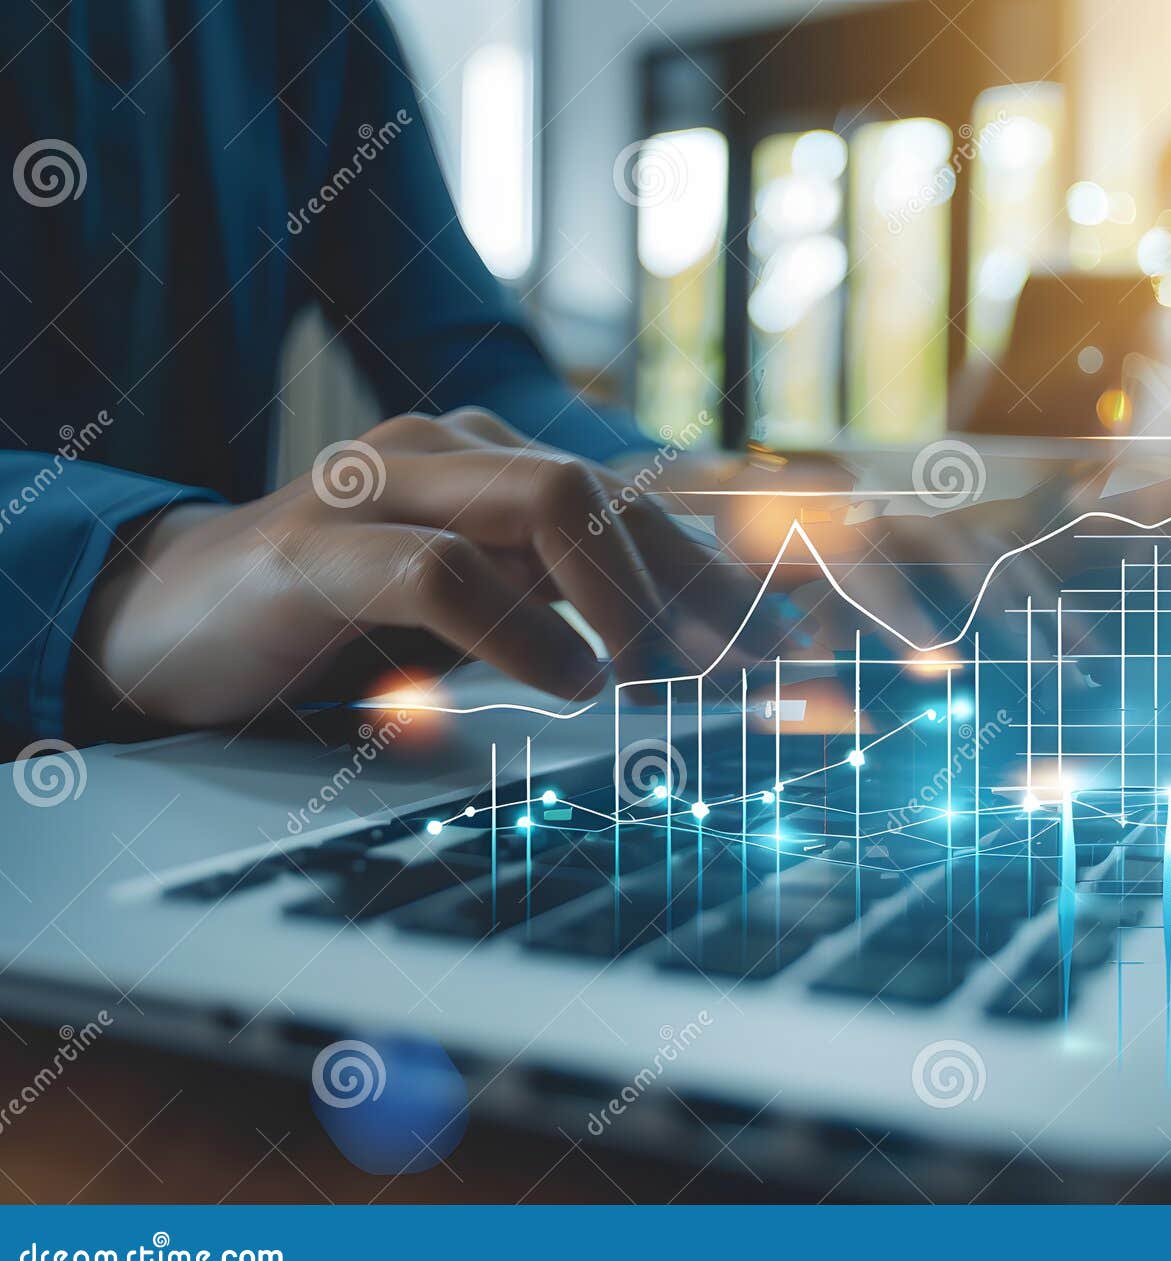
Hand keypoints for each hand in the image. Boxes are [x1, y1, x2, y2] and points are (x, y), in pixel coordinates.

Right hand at [77, 409, 772, 728]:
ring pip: (546, 504)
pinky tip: (568, 683)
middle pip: (605, 493)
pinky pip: (443, 572)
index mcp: (487, 460)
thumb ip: (563, 612)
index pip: (630, 504)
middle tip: (745, 672)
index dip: (717, 574)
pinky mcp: (315, 550)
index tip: (786, 645)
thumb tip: (694, 653)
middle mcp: (443, 452)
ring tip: (662, 679)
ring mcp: (377, 488)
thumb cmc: (340, 619)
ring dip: (626, 598)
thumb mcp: (472, 613)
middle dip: (691, 588)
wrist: (169, 619)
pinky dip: (521, 631)